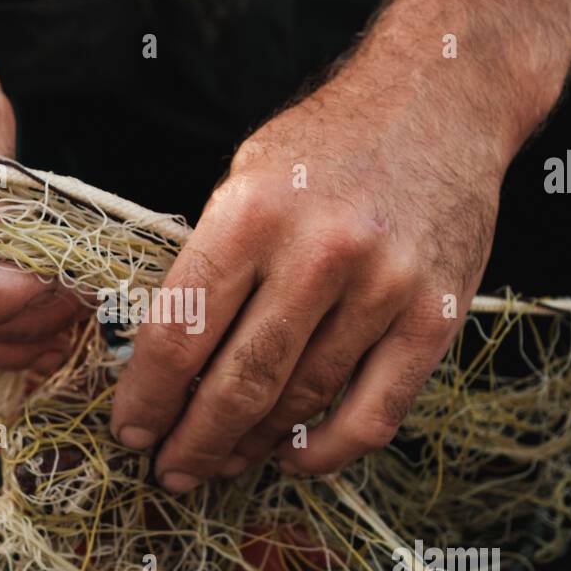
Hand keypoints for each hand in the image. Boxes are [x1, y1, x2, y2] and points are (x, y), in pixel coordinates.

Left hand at [111, 63, 508, 484]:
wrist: (440, 100)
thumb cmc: (328, 144)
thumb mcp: (247, 176)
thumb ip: (213, 261)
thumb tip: (168, 360)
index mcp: (252, 212)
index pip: (180, 331)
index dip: (147, 395)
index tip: (130, 430)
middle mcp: (319, 252)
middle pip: (239, 382)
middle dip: (193, 441)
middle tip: (169, 470)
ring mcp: (384, 287)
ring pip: (301, 403)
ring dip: (253, 448)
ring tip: (223, 463)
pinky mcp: (435, 315)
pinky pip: (374, 414)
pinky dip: (327, 452)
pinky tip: (293, 459)